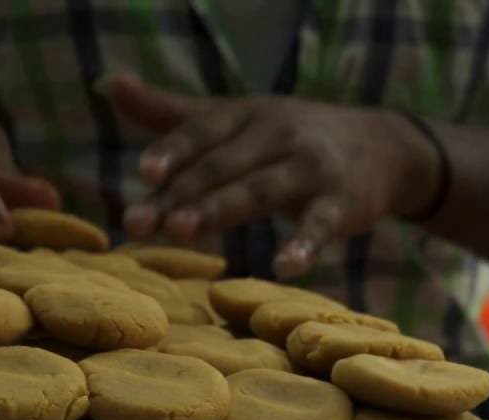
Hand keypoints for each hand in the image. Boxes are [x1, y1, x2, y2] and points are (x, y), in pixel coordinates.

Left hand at [100, 76, 437, 276]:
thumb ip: (171, 113)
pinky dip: (304, 245)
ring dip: (220, 210)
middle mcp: (277, 135)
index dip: (173, 150)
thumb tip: (105, 84)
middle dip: (180, 193)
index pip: (202, 132)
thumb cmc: (287, 138)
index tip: (142, 173)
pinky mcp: (342, 203)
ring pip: (260, 189)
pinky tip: (285, 266)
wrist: (383, 146)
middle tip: (139, 222)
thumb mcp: (233, 119)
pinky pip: (321, 225)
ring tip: (182, 232)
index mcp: (245, 116)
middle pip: (222, 165)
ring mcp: (311, 168)